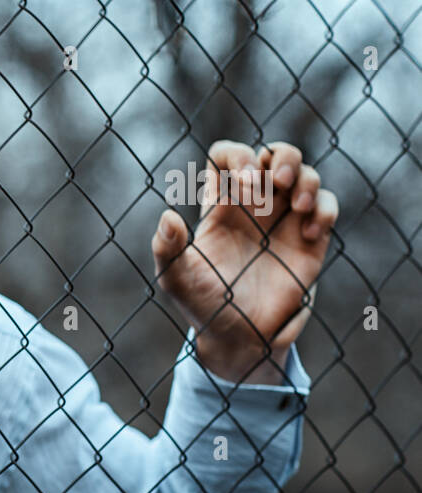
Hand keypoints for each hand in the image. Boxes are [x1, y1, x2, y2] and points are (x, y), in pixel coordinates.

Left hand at [153, 140, 337, 383]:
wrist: (239, 337)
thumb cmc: (202, 305)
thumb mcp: (175, 279)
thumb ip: (167, 249)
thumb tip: (167, 218)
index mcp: (221, 206)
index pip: (227, 157)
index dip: (236, 156)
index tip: (242, 181)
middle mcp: (254, 207)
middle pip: (273, 155)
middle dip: (280, 156)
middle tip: (275, 181)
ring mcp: (284, 221)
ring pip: (304, 174)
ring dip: (306, 178)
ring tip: (296, 205)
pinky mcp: (310, 240)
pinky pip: (326, 206)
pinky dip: (324, 209)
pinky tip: (308, 233)